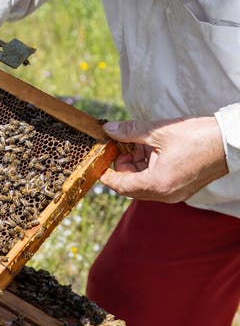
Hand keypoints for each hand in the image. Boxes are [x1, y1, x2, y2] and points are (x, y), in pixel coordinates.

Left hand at [100, 116, 227, 201]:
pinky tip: (153, 148)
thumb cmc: (197, 137)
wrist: (229, 142)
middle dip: (122, 164)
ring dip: (137, 164)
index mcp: (157, 184)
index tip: (98, 160)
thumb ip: (130, 132)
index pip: (120, 185)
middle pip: (130, 185)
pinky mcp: (181, 188)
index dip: (105, 173)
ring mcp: (174, 193)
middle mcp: (164, 195)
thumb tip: (109, 129)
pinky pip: (156, 181)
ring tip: (141, 142)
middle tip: (121, 143)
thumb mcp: (158, 131)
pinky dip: (150, 166)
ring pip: (143, 182)